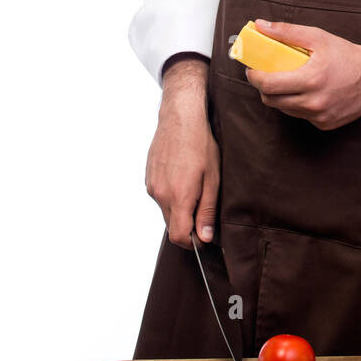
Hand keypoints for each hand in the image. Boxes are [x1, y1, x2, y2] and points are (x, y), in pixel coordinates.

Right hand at [145, 58, 219, 247]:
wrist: (180, 118)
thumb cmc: (201, 144)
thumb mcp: (213, 178)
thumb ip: (207, 210)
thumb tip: (205, 238)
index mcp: (178, 196)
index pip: (179, 237)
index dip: (193, 243)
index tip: (205, 236)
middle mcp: (160, 195)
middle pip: (172, 226)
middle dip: (188, 225)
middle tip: (205, 210)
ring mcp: (152, 186)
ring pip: (166, 211)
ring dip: (179, 209)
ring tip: (195, 187)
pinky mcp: (148, 178)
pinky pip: (160, 197)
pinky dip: (171, 195)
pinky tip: (182, 177)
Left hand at [244, 19, 360, 129]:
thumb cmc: (347, 55)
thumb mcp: (318, 38)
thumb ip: (287, 32)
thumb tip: (260, 26)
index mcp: (311, 80)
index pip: (268, 85)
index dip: (255, 77)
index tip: (252, 70)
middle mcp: (314, 102)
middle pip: (272, 101)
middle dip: (264, 88)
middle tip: (267, 75)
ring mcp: (320, 116)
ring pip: (285, 110)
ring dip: (281, 97)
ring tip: (287, 82)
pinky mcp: (325, 124)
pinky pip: (301, 116)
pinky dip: (298, 105)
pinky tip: (307, 93)